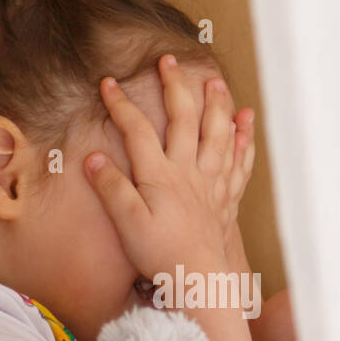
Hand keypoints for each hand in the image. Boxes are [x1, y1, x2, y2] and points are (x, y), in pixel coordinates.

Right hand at [83, 54, 255, 277]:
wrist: (199, 279)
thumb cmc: (160, 255)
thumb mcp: (126, 223)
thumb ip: (112, 188)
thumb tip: (93, 158)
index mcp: (161, 175)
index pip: (137, 130)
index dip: (121, 105)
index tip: (108, 83)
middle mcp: (189, 172)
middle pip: (184, 119)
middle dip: (175, 86)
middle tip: (169, 61)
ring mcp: (212, 183)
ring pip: (218, 134)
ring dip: (217, 105)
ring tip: (216, 82)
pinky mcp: (226, 199)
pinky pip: (239, 162)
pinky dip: (244, 140)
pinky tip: (246, 124)